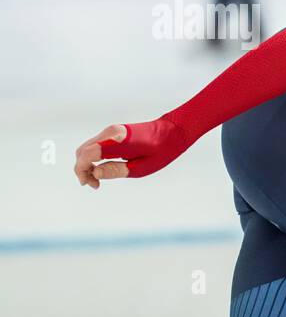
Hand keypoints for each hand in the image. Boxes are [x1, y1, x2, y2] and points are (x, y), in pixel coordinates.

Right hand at [74, 116, 190, 187]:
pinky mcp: (113, 133)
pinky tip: (101, 169)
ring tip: (97, 179)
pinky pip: (95, 146)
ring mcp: (110, 131)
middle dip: (82, 169)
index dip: (82, 170)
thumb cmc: (161, 150)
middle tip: (94, 184)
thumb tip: (94, 173)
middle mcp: (110, 133)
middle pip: (82, 151)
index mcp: (117, 141)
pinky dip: (92, 158)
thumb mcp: (140, 167)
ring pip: (87, 148)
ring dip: (86, 164)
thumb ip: (116, 170)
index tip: (91, 184)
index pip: (87, 154)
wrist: (173, 131)